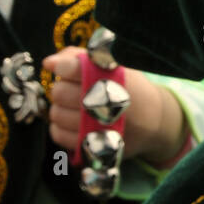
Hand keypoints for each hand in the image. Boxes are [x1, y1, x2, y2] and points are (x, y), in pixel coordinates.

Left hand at [42, 48, 186, 164]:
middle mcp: (106, 103)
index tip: (64, 68)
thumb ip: (80, 57)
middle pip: (60, 92)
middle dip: (62, 88)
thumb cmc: (129, 89)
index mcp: (113, 78)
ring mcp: (99, 127)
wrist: (155, 121)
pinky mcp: (93, 145)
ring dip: (61, 108)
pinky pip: (59, 135)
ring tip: (75, 106)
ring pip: (56, 114)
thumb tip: (49, 63)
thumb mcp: (114, 65)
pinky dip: (61, 127)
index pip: (72, 67)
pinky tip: (73, 122)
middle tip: (75, 89)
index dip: (63, 66)